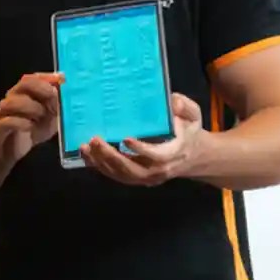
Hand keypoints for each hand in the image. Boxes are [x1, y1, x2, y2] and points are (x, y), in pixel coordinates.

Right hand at [0, 72, 63, 164]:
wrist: (14, 149)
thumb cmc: (34, 129)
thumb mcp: (52, 117)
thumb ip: (58, 103)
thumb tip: (65, 89)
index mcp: (25, 92)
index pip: (33, 77)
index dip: (47, 77)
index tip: (61, 80)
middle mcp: (13, 97)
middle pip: (24, 84)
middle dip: (40, 88)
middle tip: (53, 96)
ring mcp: (4, 112)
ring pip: (12, 102)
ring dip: (30, 107)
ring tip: (41, 115)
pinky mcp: (0, 128)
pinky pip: (7, 121)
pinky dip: (21, 123)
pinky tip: (30, 126)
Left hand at [81, 92, 204, 186]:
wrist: (191, 155)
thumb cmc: (188, 131)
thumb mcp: (193, 115)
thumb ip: (185, 106)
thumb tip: (173, 101)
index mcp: (174, 152)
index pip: (157, 156)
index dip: (141, 150)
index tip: (126, 138)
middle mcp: (158, 170)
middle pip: (132, 169)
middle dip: (112, 156)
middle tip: (96, 140)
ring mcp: (146, 177)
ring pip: (121, 175)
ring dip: (101, 162)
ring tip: (86, 147)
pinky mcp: (136, 178)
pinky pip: (116, 175)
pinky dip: (100, 166)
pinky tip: (87, 154)